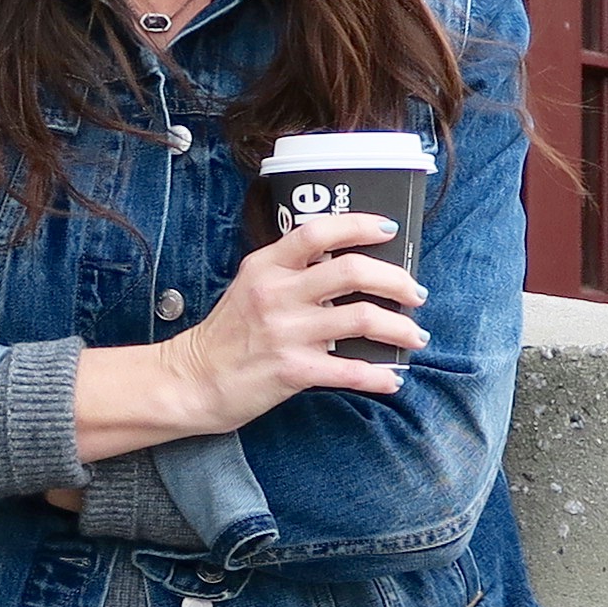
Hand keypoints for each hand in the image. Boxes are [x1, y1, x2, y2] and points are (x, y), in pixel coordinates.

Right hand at [162, 209, 423, 428]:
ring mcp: (286, 332)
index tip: (389, 230)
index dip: (359, 225)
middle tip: (415, 293)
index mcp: (267, 267)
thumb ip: (290, 274)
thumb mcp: (250, 288)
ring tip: (414, 335)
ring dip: (399, 327)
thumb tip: (348, 272)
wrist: (192, 382)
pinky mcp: (292, 370)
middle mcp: (277, 294)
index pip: (318, 232)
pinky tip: (393, 380)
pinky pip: (350, 370)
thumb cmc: (227, 337)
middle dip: (396, 280)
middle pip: (353, 271)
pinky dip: (379, 376)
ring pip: (362, 318)